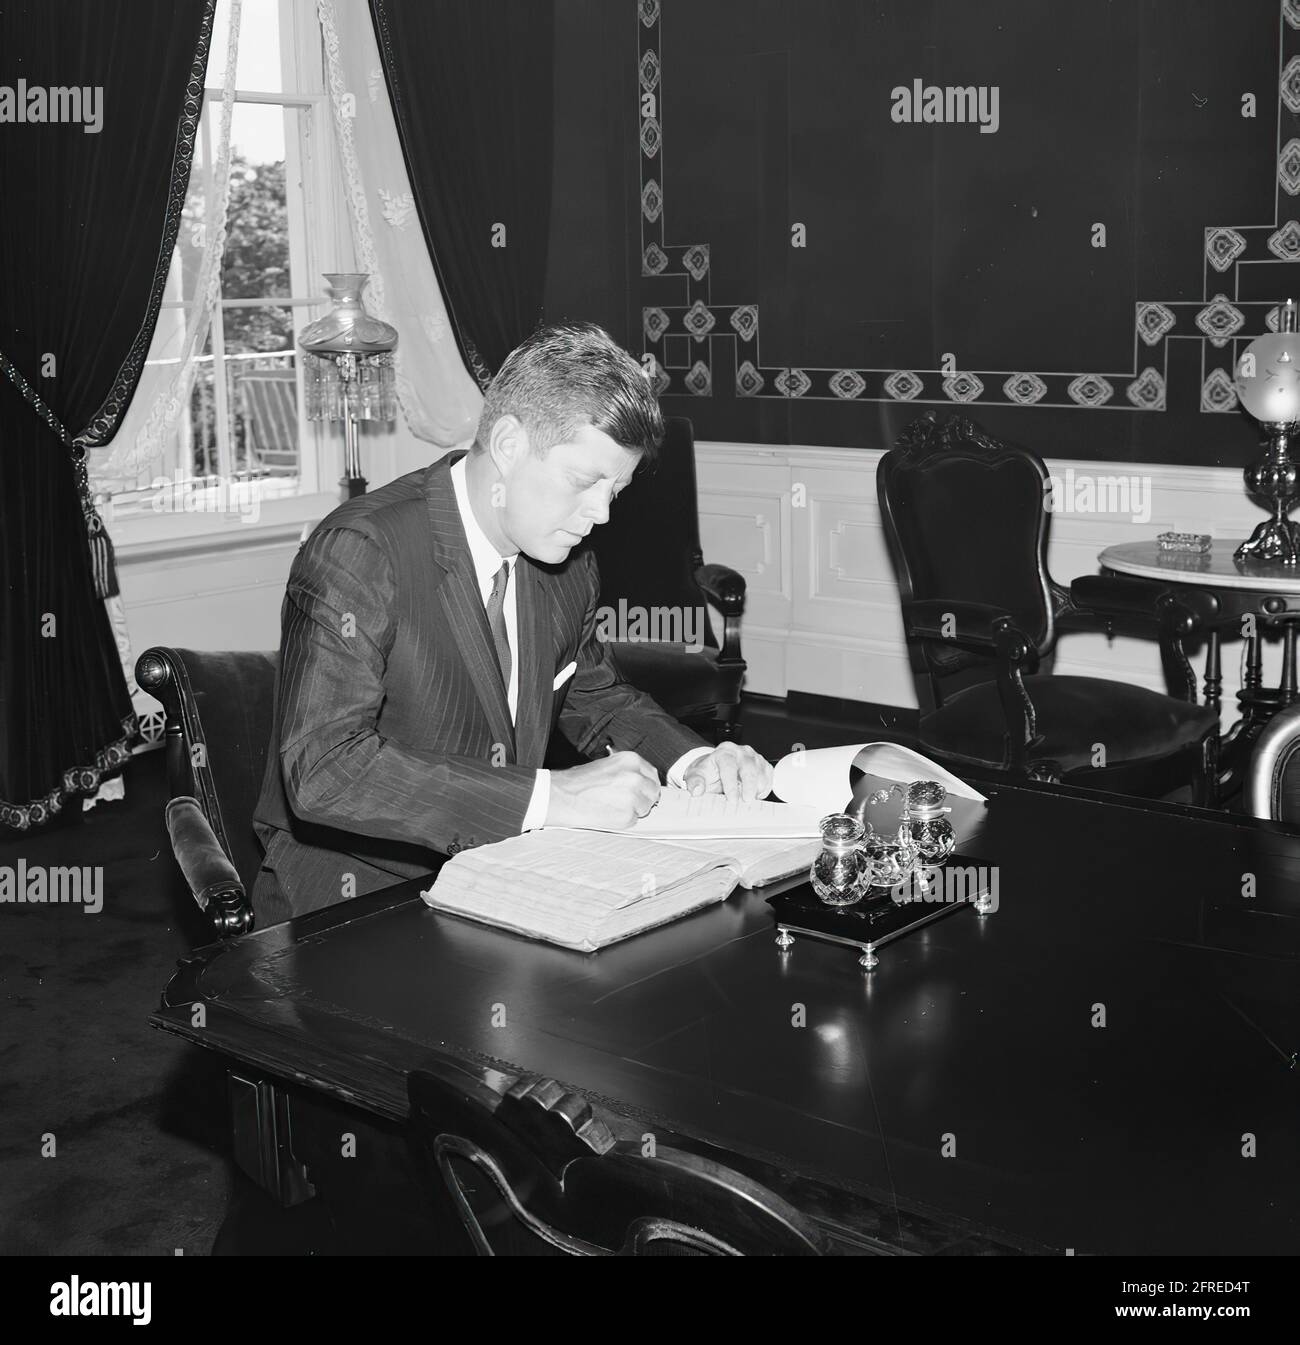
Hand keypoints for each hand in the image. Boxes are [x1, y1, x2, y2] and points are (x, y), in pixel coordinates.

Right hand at [545, 751, 660, 829]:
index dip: (645, 784)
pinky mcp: (627, 816)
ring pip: (645, 808)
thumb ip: (627, 771)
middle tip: (623, 800)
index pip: (652, 775)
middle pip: (653, 792)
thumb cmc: (578, 781)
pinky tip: (607, 813)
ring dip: (634, 810)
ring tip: (611, 805)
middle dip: (642, 797)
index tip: (639, 790)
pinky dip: (623, 820)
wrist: (560, 796)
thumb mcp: (607, 765)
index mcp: (631, 760)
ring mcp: (633, 797)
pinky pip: (634, 821)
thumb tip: (642, 782)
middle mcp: (636, 777)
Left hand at [682, 743, 772, 802]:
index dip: (731, 785)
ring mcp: (754, 757)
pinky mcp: (764, 765)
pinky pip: (769, 778)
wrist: (716, 768)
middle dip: (749, 787)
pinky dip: (764, 789)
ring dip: (757, 790)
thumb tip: (697, 790)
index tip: (732, 800)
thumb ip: (695, 782)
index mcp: (724, 752)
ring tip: (746, 799)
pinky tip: (754, 794)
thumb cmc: (708, 772)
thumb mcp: (696, 775)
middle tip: (746, 802)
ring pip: (762, 773)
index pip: (729, 766)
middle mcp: (741, 752)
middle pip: (749, 768)